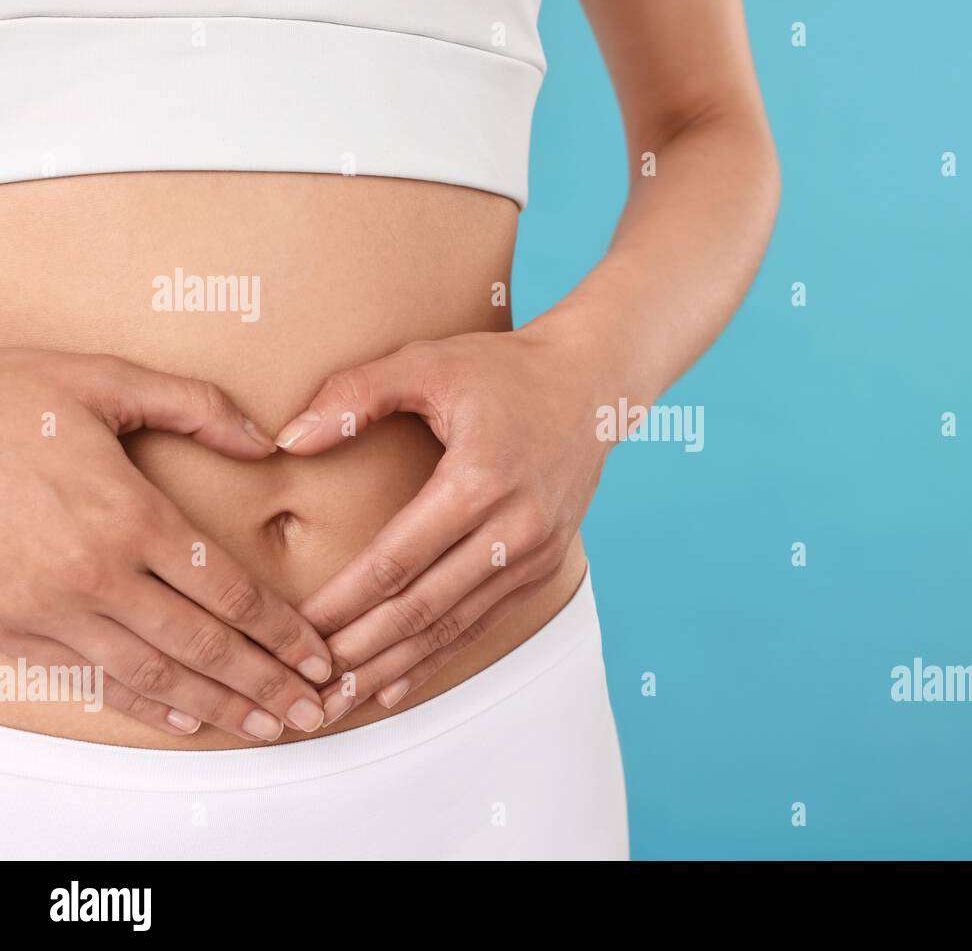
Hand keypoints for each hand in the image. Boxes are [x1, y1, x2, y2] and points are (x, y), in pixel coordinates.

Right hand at [0, 349, 332, 740]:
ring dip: (216, 708)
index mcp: (130, 514)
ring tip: (264, 729)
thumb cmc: (0, 401)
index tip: (320, 657)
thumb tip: (266, 439)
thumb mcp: (104, 381)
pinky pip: (90, 679)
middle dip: (268, 684)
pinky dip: (141, 706)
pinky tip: (182, 721)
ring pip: (153, 675)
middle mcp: (96, 573)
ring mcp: (50, 609)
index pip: (232, 592)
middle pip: (205, 645)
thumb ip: (196, 406)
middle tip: (312, 714)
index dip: (285, 633)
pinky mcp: (10, 629)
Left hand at [275, 330, 610, 722]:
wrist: (592, 387)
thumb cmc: (506, 370)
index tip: (295, 628)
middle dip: (361, 651)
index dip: (343, 601)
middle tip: (306, 685)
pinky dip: (436, 657)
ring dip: (393, 667)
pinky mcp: (543, 566)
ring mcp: (535, 553)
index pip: (398, 558)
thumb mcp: (428, 362)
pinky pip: (482, 623)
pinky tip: (394, 685)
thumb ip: (357, 395)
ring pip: (452, 626)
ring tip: (338, 700)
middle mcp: (514, 527)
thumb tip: (288, 440)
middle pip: (424, 607)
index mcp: (480, 479)